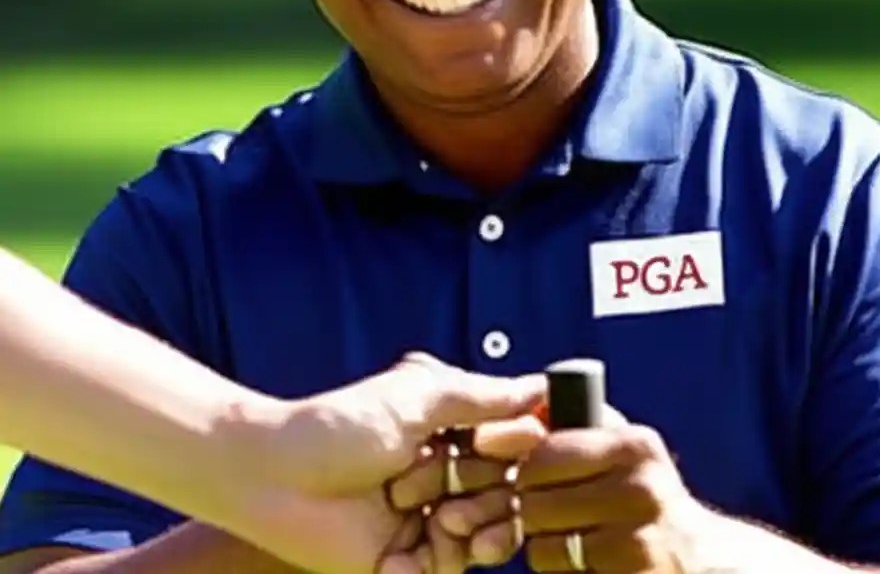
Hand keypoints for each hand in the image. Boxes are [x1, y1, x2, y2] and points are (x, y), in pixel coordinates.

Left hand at [227, 352, 545, 573]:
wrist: (271, 476)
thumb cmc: (340, 425)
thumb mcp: (418, 397)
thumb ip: (484, 397)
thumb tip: (542, 387)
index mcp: (455, 433)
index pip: (519, 448)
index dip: (519, 452)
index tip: (496, 447)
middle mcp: (448, 476)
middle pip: (511, 497)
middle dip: (489, 497)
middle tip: (448, 495)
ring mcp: (427, 520)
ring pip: (489, 539)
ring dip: (470, 534)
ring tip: (438, 525)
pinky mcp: (404, 561)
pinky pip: (445, 571)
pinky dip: (429, 567)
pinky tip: (396, 559)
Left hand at [463, 409, 709, 573]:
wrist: (697, 556)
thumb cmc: (644, 493)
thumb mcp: (622, 447)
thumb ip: (566, 424)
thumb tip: (490, 431)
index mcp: (635, 447)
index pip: (544, 455)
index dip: (527, 471)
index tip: (534, 478)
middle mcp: (641, 490)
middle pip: (536, 504)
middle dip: (532, 513)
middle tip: (550, 514)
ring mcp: (639, 542)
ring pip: (543, 548)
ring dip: (546, 548)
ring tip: (572, 539)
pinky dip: (563, 573)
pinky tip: (586, 563)